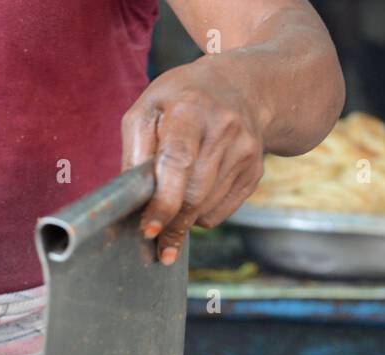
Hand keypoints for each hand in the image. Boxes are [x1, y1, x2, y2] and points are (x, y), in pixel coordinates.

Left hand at [123, 59, 265, 264]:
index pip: (177, 163)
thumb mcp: (148, 108)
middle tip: (152, 237)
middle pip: (194, 195)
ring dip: (184, 219)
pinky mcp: (255, 171)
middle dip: (170, 222)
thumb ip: (134, 150)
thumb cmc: (181, 100)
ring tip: (171, 207)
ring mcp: (245, 152)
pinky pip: (221, 212)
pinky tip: (196, 192)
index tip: (149, 230)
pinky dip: (202, 213)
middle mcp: (224, 129)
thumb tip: (129, 197)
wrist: (240, 88)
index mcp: (190, 109)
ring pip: (207, 209)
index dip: (163, 202)